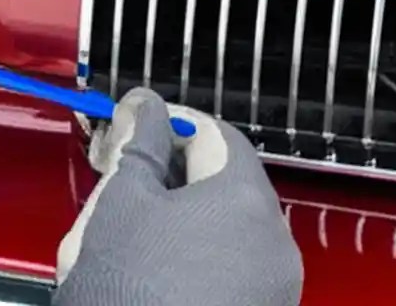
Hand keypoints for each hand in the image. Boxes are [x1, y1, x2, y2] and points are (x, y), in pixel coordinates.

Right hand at [55, 89, 302, 305]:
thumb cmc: (124, 289)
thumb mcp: (120, 200)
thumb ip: (139, 144)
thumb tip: (145, 108)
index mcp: (244, 200)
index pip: (216, 134)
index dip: (171, 125)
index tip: (137, 126)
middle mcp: (274, 243)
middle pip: (228, 182)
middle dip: (177, 172)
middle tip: (128, 175)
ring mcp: (274, 287)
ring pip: (231, 229)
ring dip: (188, 217)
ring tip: (136, 230)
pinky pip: (235, 270)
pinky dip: (200, 257)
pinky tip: (157, 270)